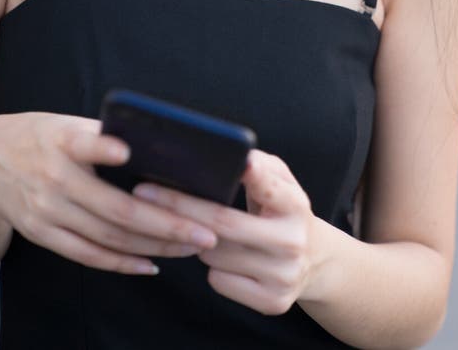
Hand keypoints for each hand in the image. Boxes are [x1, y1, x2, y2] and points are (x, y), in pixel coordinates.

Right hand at [0, 113, 217, 274]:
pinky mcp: (40, 233)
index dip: (103, 149)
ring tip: (189, 248)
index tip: (126, 151)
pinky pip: (86, 255)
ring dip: (153, 247)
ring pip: (108, 236)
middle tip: (205, 232)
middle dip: (165, 224)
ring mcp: (46, 211)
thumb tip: (160, 149)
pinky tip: (149, 264)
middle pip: (115, 207)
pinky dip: (120, 263)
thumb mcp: (67, 123)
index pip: (83, 144)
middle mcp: (53, 178)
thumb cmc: (42, 135)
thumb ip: (105, 136)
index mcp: (62, 141)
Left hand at [132, 149, 317, 314]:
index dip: (253, 174)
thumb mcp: (279, 182)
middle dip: (179, 205)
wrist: (313, 260)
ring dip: (197, 239)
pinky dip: (213, 268)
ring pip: (214, 254)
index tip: (238, 161)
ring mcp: (283, 274)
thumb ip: (259, 166)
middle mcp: (292, 240)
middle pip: (223, 223)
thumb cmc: (281, 210)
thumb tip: (234, 156)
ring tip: (201, 228)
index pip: (270, 186)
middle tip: (145, 192)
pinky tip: (222, 257)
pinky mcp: (272, 301)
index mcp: (295, 204)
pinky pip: (219, 281)